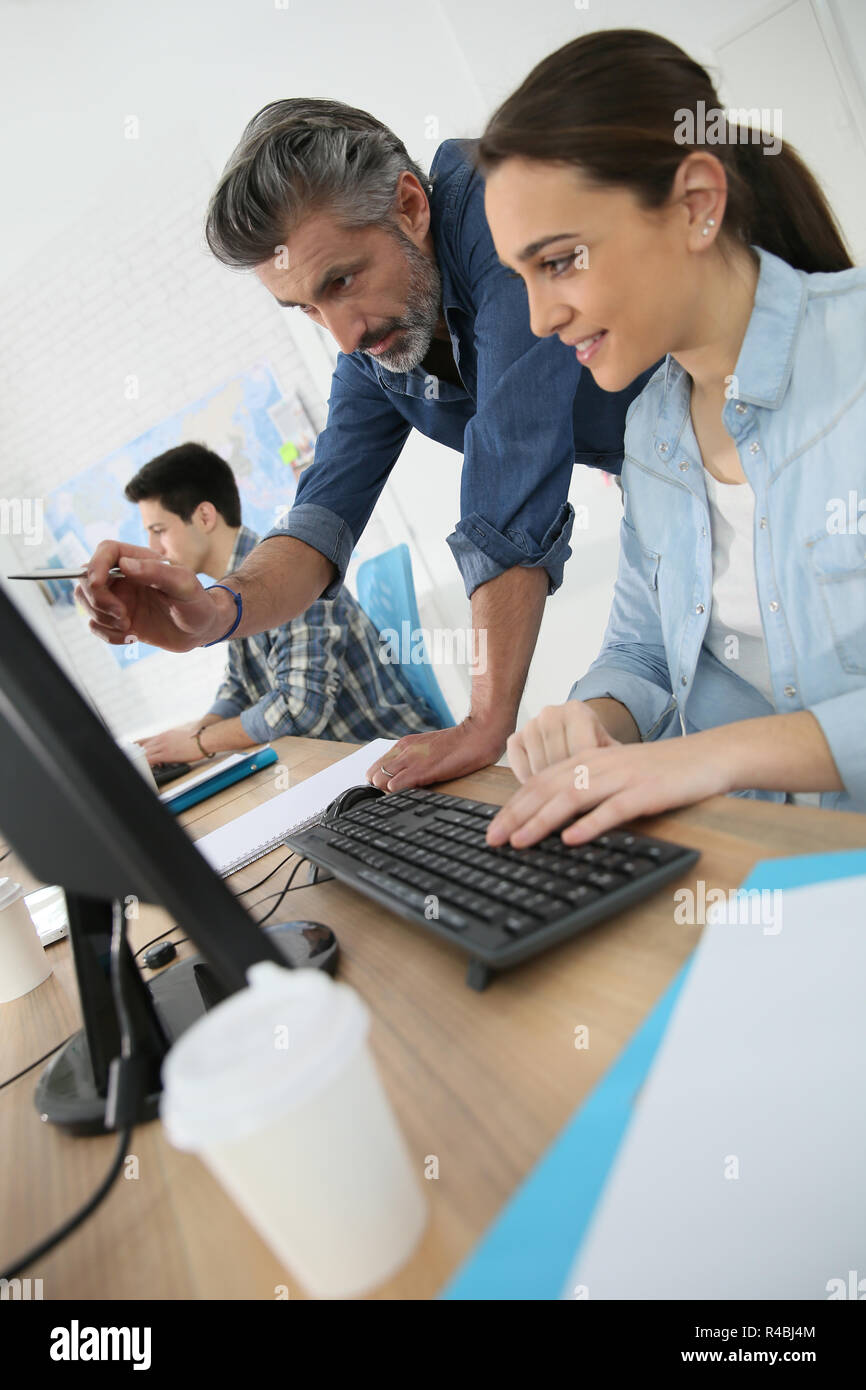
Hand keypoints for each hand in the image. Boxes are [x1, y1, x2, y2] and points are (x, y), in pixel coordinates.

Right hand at [75, 541, 233, 651]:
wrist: (202, 630)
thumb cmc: (198, 603)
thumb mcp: (185, 585)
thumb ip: (157, 572)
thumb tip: (125, 564)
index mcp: (139, 561)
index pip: (105, 551)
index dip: (95, 566)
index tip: (98, 585)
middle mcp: (124, 577)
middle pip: (87, 579)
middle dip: (99, 601)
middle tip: (124, 616)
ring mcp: (118, 598)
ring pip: (86, 602)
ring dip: (103, 619)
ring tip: (130, 627)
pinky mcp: (117, 619)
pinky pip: (95, 625)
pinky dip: (108, 635)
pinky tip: (131, 637)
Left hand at [139, 728, 202, 765]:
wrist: (203, 740)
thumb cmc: (197, 740)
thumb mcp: (181, 737)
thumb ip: (173, 742)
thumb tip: (172, 750)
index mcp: (165, 735)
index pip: (147, 741)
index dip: (143, 748)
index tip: (141, 753)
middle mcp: (162, 739)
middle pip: (145, 747)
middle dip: (142, 755)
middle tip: (143, 762)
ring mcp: (163, 746)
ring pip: (146, 753)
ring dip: (144, 760)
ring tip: (145, 766)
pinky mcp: (166, 754)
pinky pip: (151, 759)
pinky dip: (148, 764)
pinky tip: (149, 767)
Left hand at [366, 715, 508, 790]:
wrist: (478, 734)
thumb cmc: (459, 744)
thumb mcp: (429, 748)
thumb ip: (415, 759)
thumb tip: (405, 776)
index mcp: (404, 745)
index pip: (376, 766)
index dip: (379, 780)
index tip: (389, 789)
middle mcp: (404, 751)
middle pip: (374, 774)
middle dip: (379, 787)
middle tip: (394, 795)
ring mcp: (411, 760)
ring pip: (380, 780)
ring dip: (386, 791)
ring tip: (401, 796)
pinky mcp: (422, 771)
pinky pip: (396, 784)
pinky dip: (396, 793)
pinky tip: (406, 795)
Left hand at [487, 737, 731, 846]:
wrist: (708, 756)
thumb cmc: (661, 772)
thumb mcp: (617, 775)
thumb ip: (587, 790)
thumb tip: (554, 822)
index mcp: (588, 760)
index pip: (540, 782)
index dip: (513, 806)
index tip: (492, 829)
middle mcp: (599, 765)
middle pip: (548, 789)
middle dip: (516, 815)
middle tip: (492, 840)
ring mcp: (622, 777)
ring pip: (573, 797)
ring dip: (542, 821)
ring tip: (520, 841)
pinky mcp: (647, 792)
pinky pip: (614, 809)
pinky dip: (590, 824)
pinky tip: (572, 839)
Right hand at [506, 701, 616, 781]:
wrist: (579, 735)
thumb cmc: (595, 747)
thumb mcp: (610, 753)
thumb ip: (611, 765)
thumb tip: (609, 792)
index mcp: (577, 711)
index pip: (580, 752)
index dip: (588, 777)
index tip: (595, 790)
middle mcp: (550, 712)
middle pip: (557, 761)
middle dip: (569, 783)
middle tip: (579, 794)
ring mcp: (530, 725)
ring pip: (538, 767)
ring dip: (550, 784)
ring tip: (563, 790)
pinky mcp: (514, 739)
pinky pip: (519, 766)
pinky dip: (529, 780)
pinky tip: (545, 782)